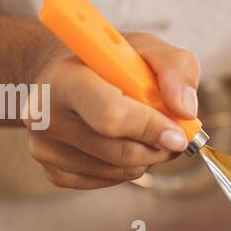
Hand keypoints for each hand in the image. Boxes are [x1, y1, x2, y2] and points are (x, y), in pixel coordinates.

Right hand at [24, 32, 200, 188]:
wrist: (60, 74)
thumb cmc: (109, 61)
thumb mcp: (147, 48)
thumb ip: (175, 69)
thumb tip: (186, 110)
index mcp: (64, 79)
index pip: (111, 116)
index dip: (152, 128)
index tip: (179, 132)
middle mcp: (44, 116)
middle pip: (120, 152)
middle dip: (158, 147)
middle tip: (174, 134)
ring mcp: (44, 148)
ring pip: (119, 172)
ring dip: (147, 158)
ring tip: (147, 132)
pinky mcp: (52, 171)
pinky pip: (107, 182)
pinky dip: (127, 168)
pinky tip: (124, 144)